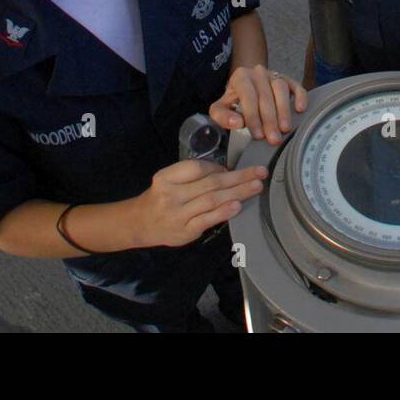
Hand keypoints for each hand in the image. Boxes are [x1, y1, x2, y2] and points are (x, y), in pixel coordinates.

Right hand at [132, 159, 267, 247]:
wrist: (139, 224)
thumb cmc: (160, 198)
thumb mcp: (168, 180)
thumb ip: (192, 176)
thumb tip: (226, 172)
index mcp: (166, 178)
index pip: (197, 169)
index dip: (218, 167)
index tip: (233, 168)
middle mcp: (171, 195)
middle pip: (210, 183)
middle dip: (239, 177)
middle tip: (260, 172)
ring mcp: (178, 215)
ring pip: (212, 200)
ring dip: (238, 192)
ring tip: (256, 186)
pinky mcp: (185, 232)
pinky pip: (208, 220)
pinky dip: (224, 212)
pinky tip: (238, 205)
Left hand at [209, 65, 307, 144]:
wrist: (247, 85)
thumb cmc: (235, 100)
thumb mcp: (221, 107)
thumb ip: (222, 116)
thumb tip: (237, 122)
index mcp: (241, 76)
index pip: (248, 96)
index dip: (253, 116)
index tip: (258, 135)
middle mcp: (258, 72)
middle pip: (265, 95)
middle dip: (270, 120)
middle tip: (273, 139)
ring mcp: (275, 75)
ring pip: (281, 89)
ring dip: (284, 111)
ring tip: (285, 129)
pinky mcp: (288, 79)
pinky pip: (296, 86)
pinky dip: (300, 97)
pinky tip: (300, 110)